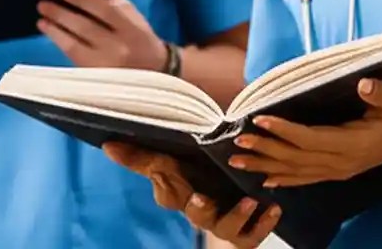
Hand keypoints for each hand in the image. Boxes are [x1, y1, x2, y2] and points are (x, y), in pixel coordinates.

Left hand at [37, 0, 166, 69]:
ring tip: (41, 20)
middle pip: (85, 28)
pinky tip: (51, 34)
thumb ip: (113, 2)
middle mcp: (118, 48)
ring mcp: (105, 66)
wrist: (156, 73)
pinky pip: (72, 58)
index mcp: (131, 29)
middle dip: (61, 15)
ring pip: (74, 46)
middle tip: (43, 4)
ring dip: (55, 31)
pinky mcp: (95, 78)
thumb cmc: (140, 39)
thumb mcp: (134, 16)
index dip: (82, 0)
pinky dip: (60, 44)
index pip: (104, 10)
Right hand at [103, 142, 280, 247]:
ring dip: (238, 216)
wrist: (227, 197)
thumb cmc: (195, 178)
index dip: (165, 184)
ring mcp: (224, 225)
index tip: (164, 171)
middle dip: (200, 209)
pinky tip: (274, 208)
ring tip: (250, 200)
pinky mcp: (246, 234)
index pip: (167, 194)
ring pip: (227, 228)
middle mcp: (201, 212)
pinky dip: (265, 224)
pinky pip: (254, 236)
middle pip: (197, 215)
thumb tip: (107, 145)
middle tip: (203, 198)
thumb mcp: (170, 164)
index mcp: (181, 196)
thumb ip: (142, 157)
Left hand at [229, 78, 381, 187]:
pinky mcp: (343, 169)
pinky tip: (268, 180)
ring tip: (238, 162)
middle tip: (236, 144)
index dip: (284, 130)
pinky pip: (309, 177)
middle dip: (265, 150)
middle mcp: (344, 161)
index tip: (259, 119)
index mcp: (354, 143)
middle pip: (297, 158)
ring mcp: (343, 168)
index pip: (311, 138)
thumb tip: (365, 84)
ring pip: (298, 171)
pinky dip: (286, 178)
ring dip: (267, 166)